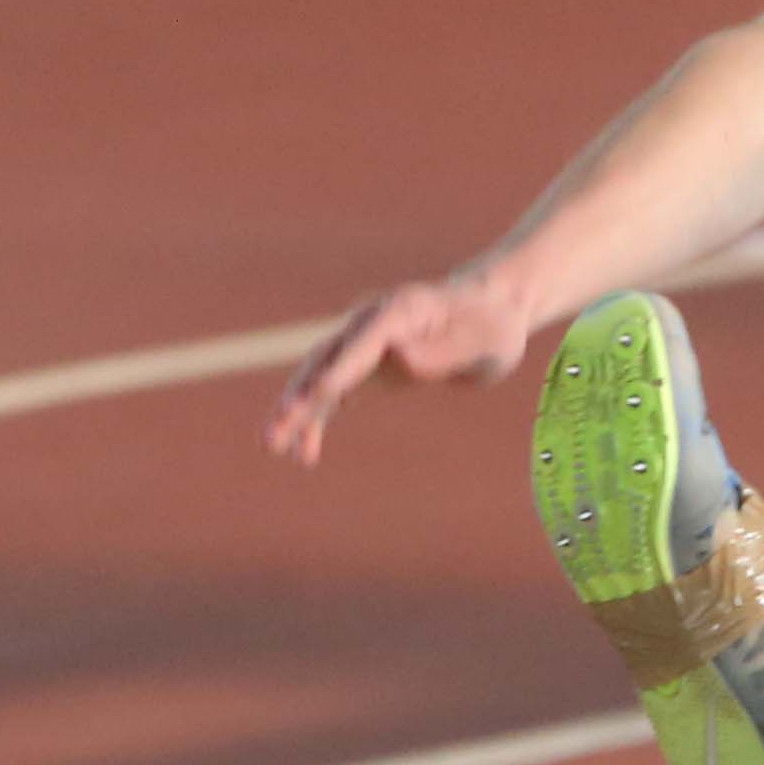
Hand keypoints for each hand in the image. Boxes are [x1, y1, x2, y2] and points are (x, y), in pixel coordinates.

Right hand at [265, 268, 539, 463]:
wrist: (488, 314)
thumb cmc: (490, 326)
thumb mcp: (484, 340)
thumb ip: (444, 349)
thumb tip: (400, 357)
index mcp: (403, 310)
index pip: (365, 340)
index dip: (343, 367)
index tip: (320, 394)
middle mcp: (372, 323)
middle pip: (328, 358)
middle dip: (301, 393)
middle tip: (278, 425)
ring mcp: (363, 345)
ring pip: (319, 377)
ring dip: (295, 410)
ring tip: (273, 445)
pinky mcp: (364, 368)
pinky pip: (331, 396)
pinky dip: (316, 421)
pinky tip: (304, 454)